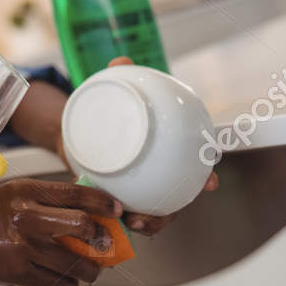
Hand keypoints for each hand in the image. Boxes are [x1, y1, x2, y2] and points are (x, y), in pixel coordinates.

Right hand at [0, 178, 123, 285]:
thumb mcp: (8, 195)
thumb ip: (40, 200)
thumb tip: (80, 212)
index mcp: (24, 190)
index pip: (74, 193)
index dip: (102, 201)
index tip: (116, 209)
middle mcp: (26, 215)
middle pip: (82, 226)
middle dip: (100, 238)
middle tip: (104, 243)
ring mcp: (23, 246)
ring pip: (75, 262)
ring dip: (89, 270)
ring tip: (89, 269)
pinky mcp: (18, 272)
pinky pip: (58, 284)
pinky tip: (67, 282)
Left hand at [89, 57, 219, 233]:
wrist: (74, 129)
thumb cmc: (102, 111)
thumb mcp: (108, 94)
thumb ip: (117, 76)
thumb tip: (122, 61)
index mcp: (166, 151)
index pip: (195, 165)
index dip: (207, 175)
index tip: (211, 181)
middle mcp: (158, 175)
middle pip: (176, 200)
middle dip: (172, 212)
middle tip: (155, 212)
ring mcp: (139, 191)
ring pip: (153, 214)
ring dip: (147, 224)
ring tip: (132, 221)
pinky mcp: (116, 200)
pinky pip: (124, 216)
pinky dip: (119, 221)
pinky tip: (108, 221)